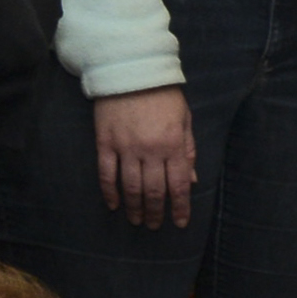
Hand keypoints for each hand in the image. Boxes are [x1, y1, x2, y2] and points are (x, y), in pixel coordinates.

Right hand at [94, 88, 197, 228]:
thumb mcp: (185, 120)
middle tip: (155, 226)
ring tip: (137, 220)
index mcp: (174, 145)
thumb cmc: (163, 95)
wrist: (130, 71)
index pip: (179, 184)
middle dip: (157, 212)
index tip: (180, 223)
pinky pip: (106, 174)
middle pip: (154, 190)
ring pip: (130, 186)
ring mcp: (125, 147)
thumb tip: (192, 181)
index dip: (180, 207)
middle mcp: (151, 150)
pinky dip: (110, 192)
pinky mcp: (104, 142)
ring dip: (135, 207)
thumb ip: (188, 150)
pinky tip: (113, 204)